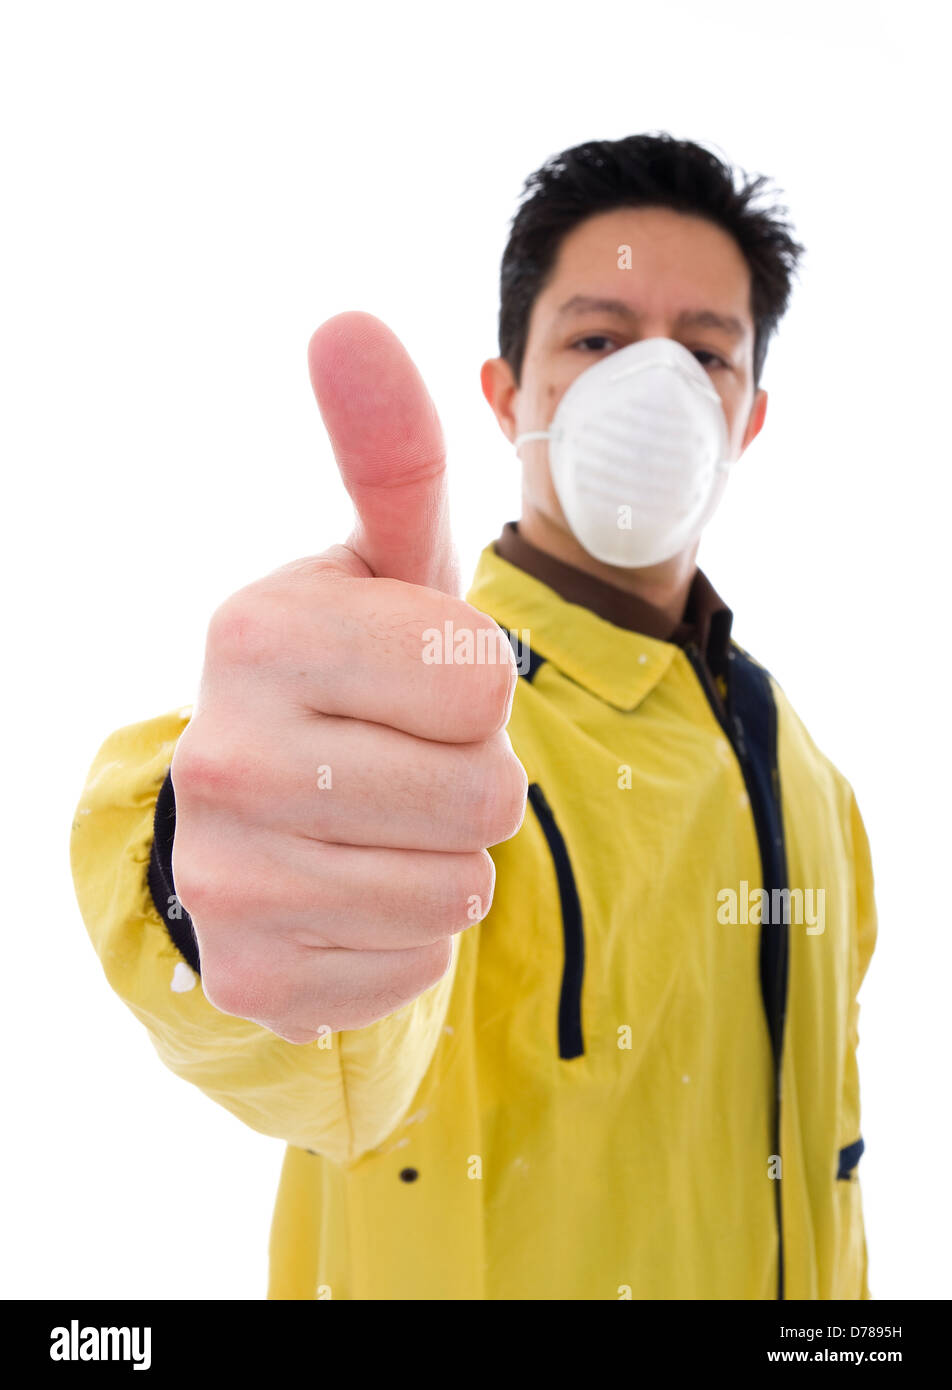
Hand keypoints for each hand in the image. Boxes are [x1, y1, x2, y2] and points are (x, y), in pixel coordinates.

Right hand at [169, 312, 526, 1040]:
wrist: (266, 812)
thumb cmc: (356, 673)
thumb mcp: (382, 567)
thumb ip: (386, 452)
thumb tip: (346, 321)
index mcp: (258, 632)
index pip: (484, 676)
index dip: (475, 684)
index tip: (410, 679)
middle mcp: (223, 757)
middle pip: (485, 792)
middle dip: (474, 777)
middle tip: (402, 760)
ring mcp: (229, 879)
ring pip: (460, 889)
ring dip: (449, 857)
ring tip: (379, 824)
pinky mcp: (254, 977)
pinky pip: (419, 967)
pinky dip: (410, 933)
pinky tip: (352, 891)